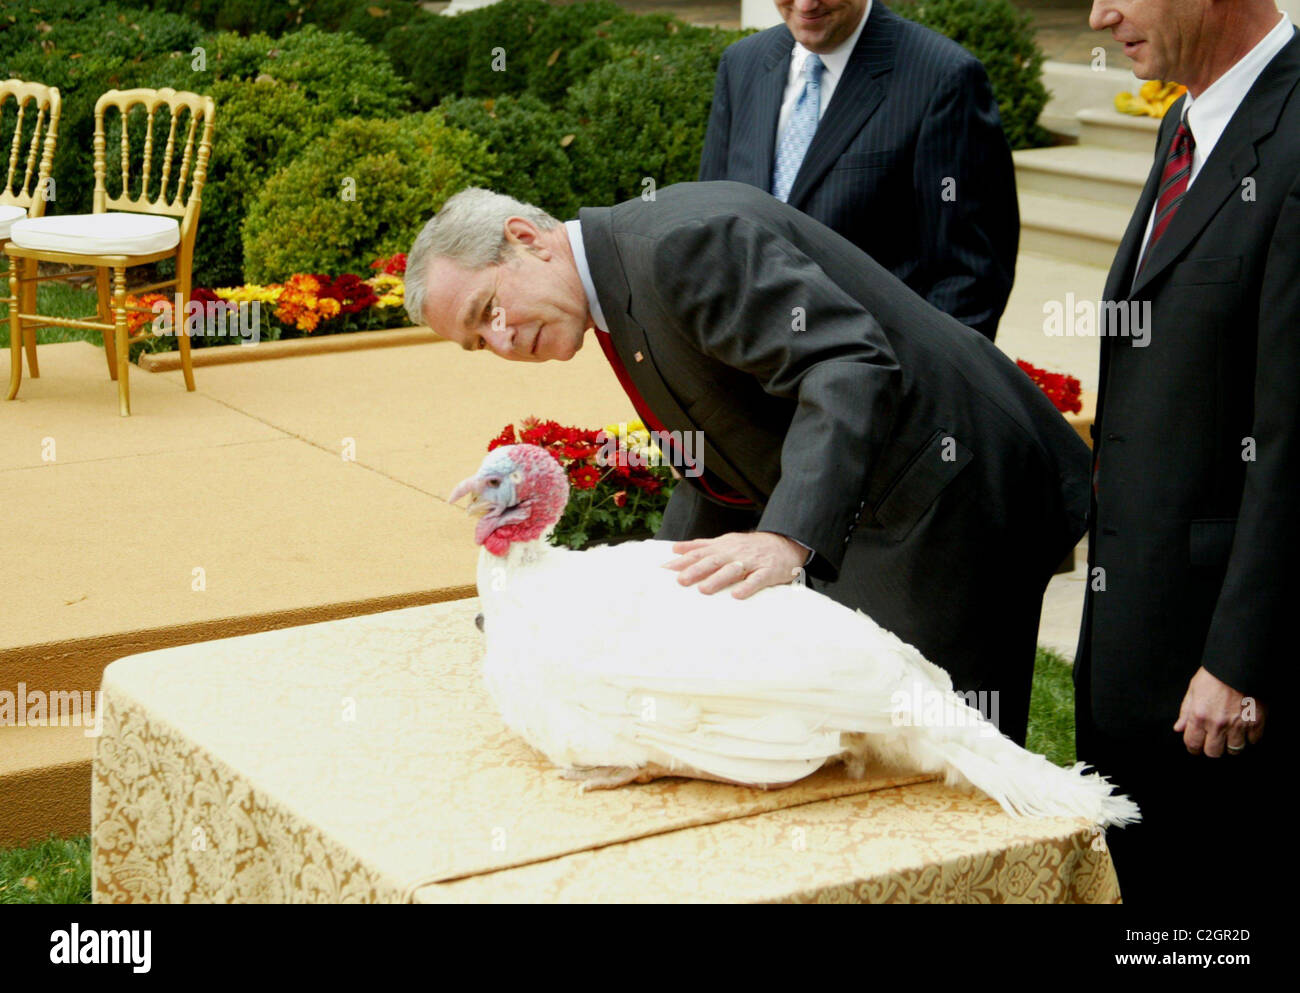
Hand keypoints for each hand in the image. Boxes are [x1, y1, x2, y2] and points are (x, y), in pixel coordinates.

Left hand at [661, 531, 806, 598]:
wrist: (785, 543)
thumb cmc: (749, 547)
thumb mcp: (724, 542)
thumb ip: (700, 546)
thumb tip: (675, 548)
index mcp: (723, 546)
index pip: (699, 553)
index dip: (682, 561)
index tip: (664, 570)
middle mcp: (735, 553)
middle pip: (713, 561)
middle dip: (696, 570)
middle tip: (680, 581)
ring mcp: (752, 562)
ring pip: (733, 570)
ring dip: (718, 579)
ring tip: (703, 590)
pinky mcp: (768, 571)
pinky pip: (758, 579)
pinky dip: (748, 587)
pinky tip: (738, 596)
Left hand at [1173, 667, 1267, 756]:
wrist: (1240, 664)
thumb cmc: (1215, 675)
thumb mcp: (1193, 690)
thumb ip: (1185, 711)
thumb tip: (1178, 728)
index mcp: (1199, 716)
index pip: (1192, 744)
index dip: (1193, 747)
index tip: (1196, 745)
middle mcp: (1217, 724)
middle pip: (1213, 752)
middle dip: (1212, 748)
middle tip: (1214, 740)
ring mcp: (1238, 725)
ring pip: (1234, 750)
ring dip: (1232, 744)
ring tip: (1231, 733)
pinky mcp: (1256, 722)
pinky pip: (1253, 741)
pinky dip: (1250, 737)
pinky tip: (1245, 727)